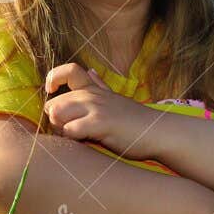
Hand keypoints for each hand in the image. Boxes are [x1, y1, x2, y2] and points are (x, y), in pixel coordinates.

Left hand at [43, 63, 159, 159]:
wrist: (159, 132)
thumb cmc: (136, 121)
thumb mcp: (116, 98)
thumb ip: (101, 85)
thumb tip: (91, 70)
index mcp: (94, 89)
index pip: (67, 71)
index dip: (54, 79)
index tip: (53, 93)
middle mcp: (92, 96)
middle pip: (54, 103)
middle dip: (55, 121)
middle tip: (68, 132)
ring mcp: (96, 108)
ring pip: (57, 114)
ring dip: (60, 130)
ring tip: (74, 138)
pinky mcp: (99, 124)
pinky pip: (70, 130)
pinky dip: (71, 140)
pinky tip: (84, 143)